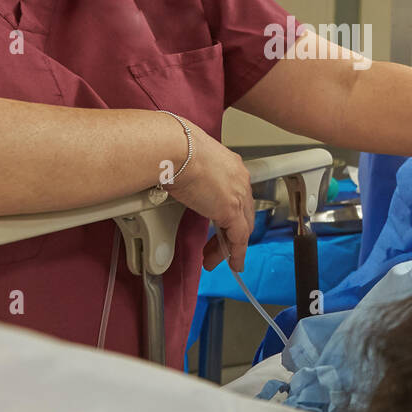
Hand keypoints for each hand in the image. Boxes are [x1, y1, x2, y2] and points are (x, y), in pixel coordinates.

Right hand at [160, 119, 254, 272]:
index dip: (231, 211)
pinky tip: (232, 263)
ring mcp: (237, 194)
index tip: (222, 223)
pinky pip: (238, 239)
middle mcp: (239, 178)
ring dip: (229, 246)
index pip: (237, 193)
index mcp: (230, 164)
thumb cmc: (173, 148)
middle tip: (217, 244)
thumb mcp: (184, 160)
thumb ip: (184, 171)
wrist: (175, 148)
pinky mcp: (231, 210)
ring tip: (215, 259)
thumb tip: (168, 175)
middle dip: (231, 232)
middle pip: (243, 212)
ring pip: (242, 227)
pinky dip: (236, 253)